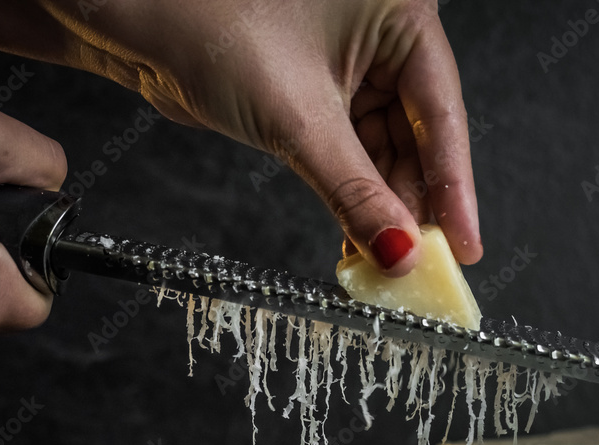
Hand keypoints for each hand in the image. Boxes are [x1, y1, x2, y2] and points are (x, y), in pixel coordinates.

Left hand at [111, 0, 482, 274]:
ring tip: (382, 262)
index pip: (443, 113)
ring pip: (384, 153)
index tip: (463, 246)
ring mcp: (351, 65)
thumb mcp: (297, 120)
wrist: (135, 18)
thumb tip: (399, 251)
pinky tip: (358, 239)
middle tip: (415, 266)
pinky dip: (353, 198)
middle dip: (412, 207)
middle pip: (418, 139)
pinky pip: (351, 154)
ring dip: (382, 210)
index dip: (455, 187)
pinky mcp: (320, 93)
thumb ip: (355, 192)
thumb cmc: (207, 25)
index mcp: (398, 13)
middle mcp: (382, 37)